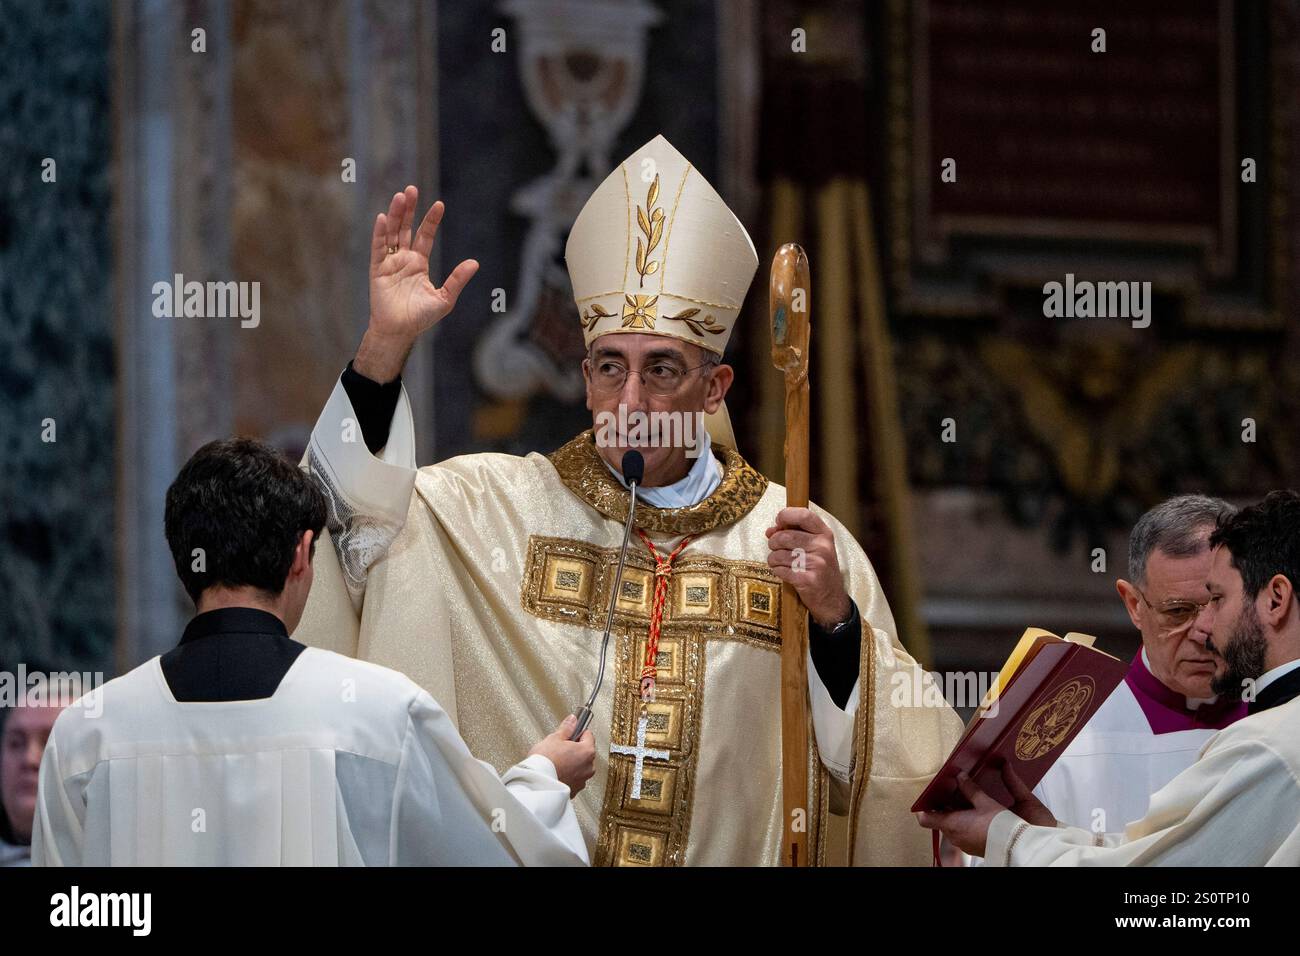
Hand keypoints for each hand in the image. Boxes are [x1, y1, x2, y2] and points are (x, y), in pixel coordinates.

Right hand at [356, 186, 478, 381]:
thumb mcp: (444, 298)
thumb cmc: (421, 318)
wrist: (400, 332)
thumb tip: (475, 263)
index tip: (439, 205)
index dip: (430, 220)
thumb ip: (457, 280)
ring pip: (392, 233)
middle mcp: (404, 260)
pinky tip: (382, 218)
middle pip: (405, 228)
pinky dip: (380, 233)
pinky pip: (378, 248)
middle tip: (411, 189)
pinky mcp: (377, 270)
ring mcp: (390, 263)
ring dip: (394, 215)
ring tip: (399, 197)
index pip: (425, 236)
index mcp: (419, 264)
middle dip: (408, 209)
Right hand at [529, 715, 596, 796]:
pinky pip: (574, 778)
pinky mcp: (574, 790)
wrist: (537, 785)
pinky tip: (557, 771)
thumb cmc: (546, 762)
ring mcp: (582, 780)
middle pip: (585, 752)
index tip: (571, 732)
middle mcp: (588, 767)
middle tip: (560, 747)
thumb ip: (566, 728)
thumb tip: (572, 720)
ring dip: (572, 763)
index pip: (589, 735)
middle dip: (575, 749)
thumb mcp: (554, 738)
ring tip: (557, 761)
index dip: (578, 732)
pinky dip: (568, 775)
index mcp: (587, 752)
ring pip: (580, 766)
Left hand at [764, 507, 850, 627]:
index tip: (778, 522)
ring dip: (773, 559)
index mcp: (824, 534)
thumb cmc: (819, 568)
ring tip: (779, 562)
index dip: (786, 515)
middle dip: (773, 542)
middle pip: (785, 536)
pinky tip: (784, 572)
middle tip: (775, 548)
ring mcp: (817, 563)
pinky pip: (780, 570)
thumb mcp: (813, 547)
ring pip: (779, 554)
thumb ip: (793, 534)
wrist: (831, 599)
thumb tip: (770, 530)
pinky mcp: (808, 579)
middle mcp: (822, 546)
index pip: (804, 515)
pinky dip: (777, 571)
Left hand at [916, 764, 1056, 857]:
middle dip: (944, 805)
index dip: (923, 807)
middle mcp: (955, 836)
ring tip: (964, 795)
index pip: (925, 819)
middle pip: (940, 820)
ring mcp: (965, 843)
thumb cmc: (1001, 827)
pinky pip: (964, 831)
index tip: (926, 796)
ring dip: (956, 812)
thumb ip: (970, 789)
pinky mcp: (975, 845)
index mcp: (952, 824)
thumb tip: (960, 777)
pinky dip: (966, 820)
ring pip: (953, 825)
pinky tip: (976, 810)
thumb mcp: (985, 802)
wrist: (1019, 847)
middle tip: (949, 789)